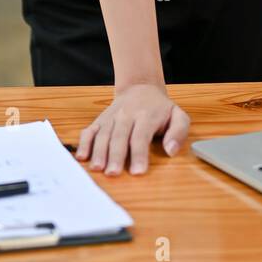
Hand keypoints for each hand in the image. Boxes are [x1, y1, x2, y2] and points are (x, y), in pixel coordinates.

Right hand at [74, 82, 190, 175]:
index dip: (139, 154)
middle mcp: (127, 115)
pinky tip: (81, 156)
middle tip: (113, 173)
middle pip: (119, 136)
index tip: (137, 171)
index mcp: (147, 116)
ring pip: (103, 134)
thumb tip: (171, 150)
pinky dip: (84, 142)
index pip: (141, 137)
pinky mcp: (101, 120)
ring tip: (97, 168)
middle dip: (116, 155)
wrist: (140, 87)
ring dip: (98, 151)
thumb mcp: (178, 116)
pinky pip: (90, 130)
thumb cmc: (160, 108)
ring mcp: (112, 117)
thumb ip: (179, 132)